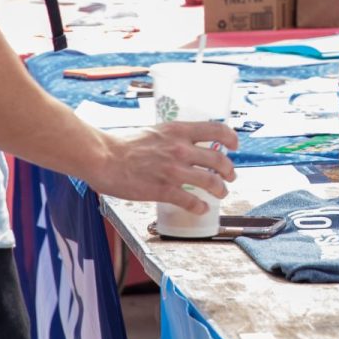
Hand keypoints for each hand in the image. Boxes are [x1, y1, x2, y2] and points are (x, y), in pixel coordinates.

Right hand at [98, 121, 238, 211]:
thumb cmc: (123, 144)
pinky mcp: (162, 189)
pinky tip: (201, 208)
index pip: (216, 130)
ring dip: (219, 190)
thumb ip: (172, 138)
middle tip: (230, 177)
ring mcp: (172, 170)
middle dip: (229, 171)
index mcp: (178, 131)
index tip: (235, 146)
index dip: (231, 138)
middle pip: (218, 160)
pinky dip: (199, 206)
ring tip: (220, 194)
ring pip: (210, 181)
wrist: (103, 157)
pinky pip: (190, 200)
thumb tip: (185, 144)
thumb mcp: (155, 131)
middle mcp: (180, 149)